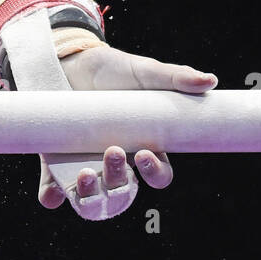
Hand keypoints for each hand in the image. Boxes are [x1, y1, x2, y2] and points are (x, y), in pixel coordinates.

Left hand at [36, 36, 215, 219]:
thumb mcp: (144, 72)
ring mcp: (85, 164)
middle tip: (113, 151)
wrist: (72, 60)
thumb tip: (209, 81)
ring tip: (85, 174)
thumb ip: (174, 77)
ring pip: (92, 198)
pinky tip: (51, 195)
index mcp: (143, 146)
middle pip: (124, 190)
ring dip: (90, 195)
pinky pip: (53, 191)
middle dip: (118, 179)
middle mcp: (115, 162)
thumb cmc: (114, 71)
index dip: (155, 174)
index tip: (144, 154)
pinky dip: (51, 197)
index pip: (158, 174)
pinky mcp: (56, 161)